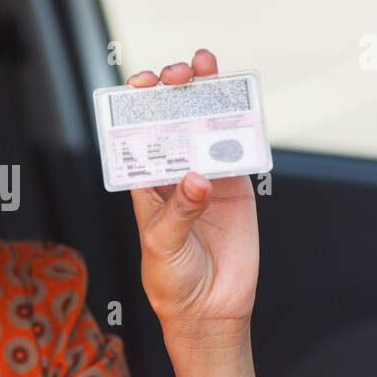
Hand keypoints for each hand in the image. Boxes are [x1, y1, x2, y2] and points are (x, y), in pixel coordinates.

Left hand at [127, 50, 259, 340]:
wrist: (210, 310)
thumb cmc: (171, 280)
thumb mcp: (162, 246)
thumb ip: (179, 212)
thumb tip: (197, 179)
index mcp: (145, 184)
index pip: (136, 135)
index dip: (136, 106)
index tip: (139, 85)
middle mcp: (175, 174)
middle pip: (171, 120)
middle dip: (171, 90)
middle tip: (177, 74)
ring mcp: (207, 176)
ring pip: (204, 124)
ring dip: (205, 93)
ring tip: (204, 66)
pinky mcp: (237, 186)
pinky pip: (238, 147)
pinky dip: (240, 122)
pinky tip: (237, 100)